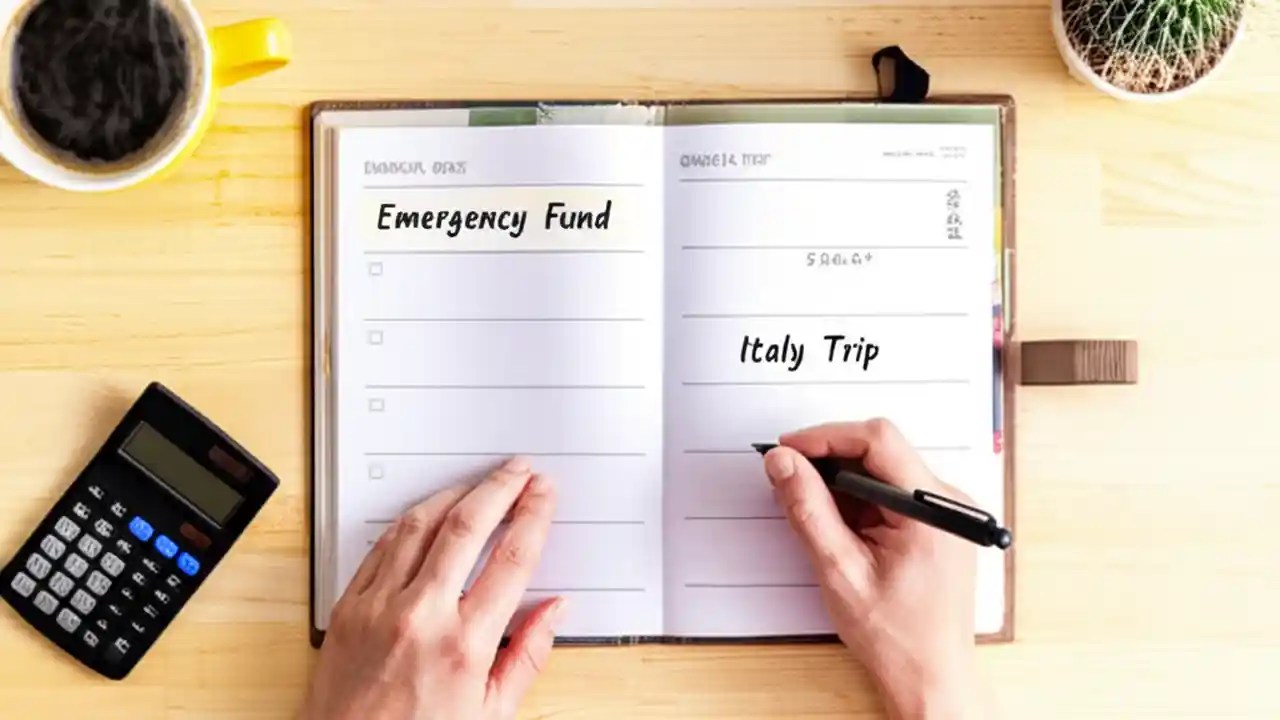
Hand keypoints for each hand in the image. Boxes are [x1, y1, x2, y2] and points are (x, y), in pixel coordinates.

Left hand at [301, 457, 563, 719]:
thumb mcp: (490, 714)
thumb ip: (527, 657)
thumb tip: (553, 612)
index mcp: (465, 645)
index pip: (512, 558)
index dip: (534, 515)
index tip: (543, 494)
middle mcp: (421, 616)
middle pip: (468, 526)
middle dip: (500, 488)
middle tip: (517, 471)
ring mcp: (379, 607)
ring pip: (420, 524)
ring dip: (454, 494)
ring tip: (476, 484)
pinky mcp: (349, 608)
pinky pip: (381, 546)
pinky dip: (409, 522)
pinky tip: (426, 515)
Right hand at [763, 420, 994, 719]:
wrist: (930, 675)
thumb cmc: (896, 636)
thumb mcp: (840, 570)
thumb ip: (808, 509)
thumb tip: (783, 463)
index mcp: (931, 510)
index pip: (878, 440)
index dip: (826, 437)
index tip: (789, 449)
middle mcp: (947, 503)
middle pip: (880, 451)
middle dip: (829, 462)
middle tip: (790, 482)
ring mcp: (943, 512)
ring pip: (882, 470)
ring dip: (842, 484)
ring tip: (816, 519)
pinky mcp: (934, 523)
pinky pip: (890, 492)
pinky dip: (858, 501)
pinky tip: (840, 530)